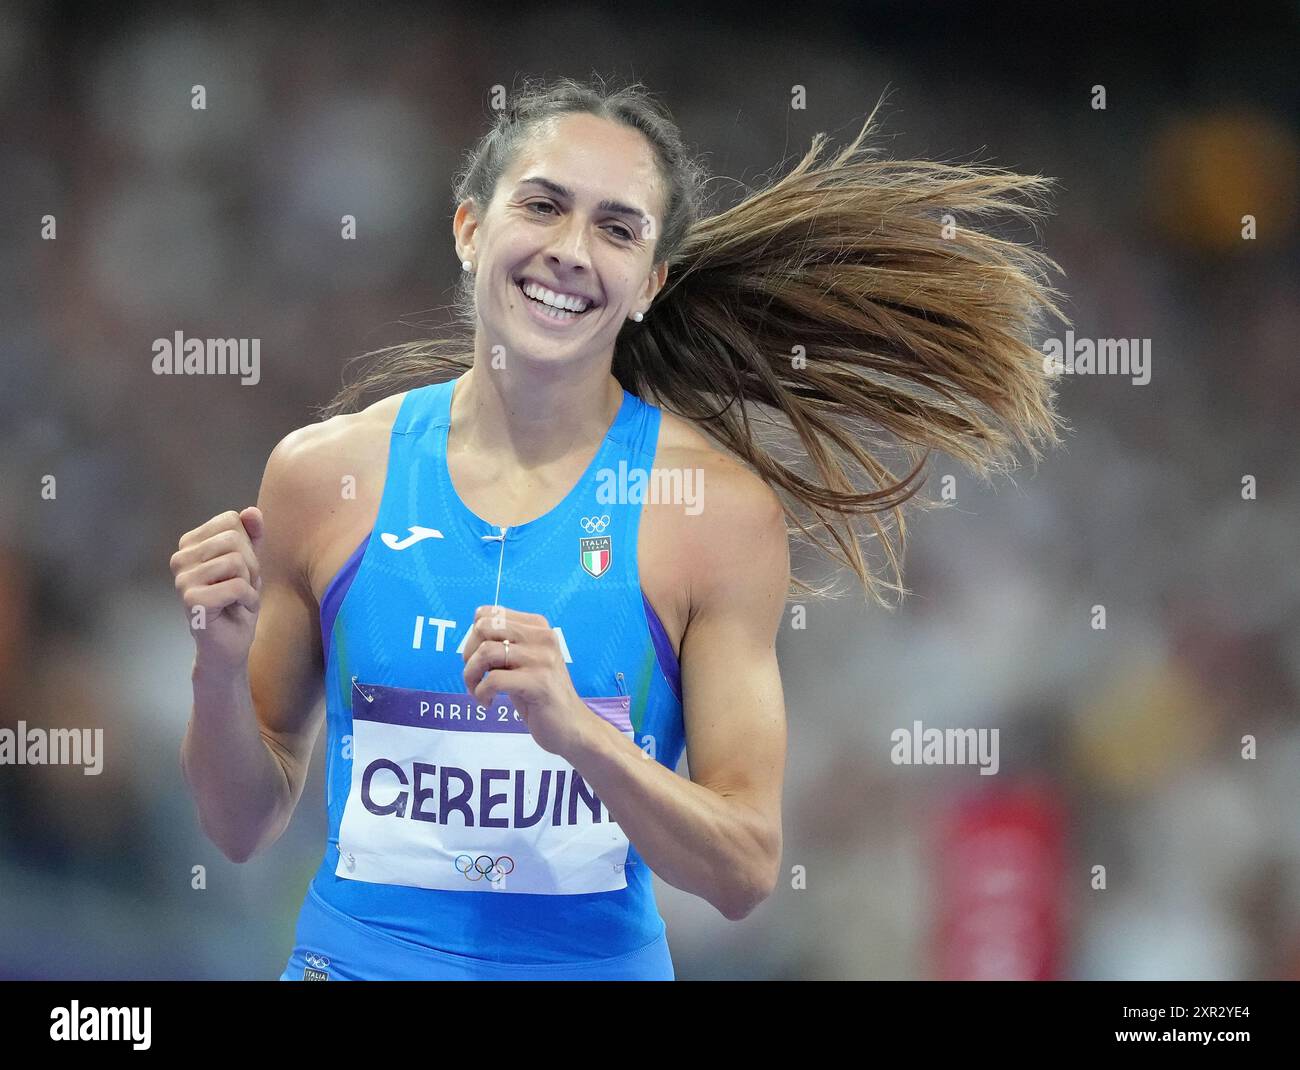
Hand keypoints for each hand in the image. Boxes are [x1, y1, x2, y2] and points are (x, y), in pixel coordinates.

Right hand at [170, 507, 263, 673]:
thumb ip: (252, 536)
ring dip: (249, 584)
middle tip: (241, 588)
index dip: (248, 546)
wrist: (230, 645)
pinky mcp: (191, 600)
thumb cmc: (238, 602)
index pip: (231, 520)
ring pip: (237, 562)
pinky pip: (237, 586)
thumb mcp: (250, 564)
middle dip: (251, 566)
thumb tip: (251, 511)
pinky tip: (237, 610)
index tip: (241, 571)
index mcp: (190, 544)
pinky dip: (249, 600)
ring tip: (237, 599)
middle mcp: (180, 558)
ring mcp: (182, 579)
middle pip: (234, 539)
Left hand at [462, 605, 595, 757]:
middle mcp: (542, 636)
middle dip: (468, 655)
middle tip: (475, 677)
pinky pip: (493, 679)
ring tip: (479, 692)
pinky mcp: (539, 683)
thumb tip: (470, 639)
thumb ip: (504, 645)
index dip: (472, 637)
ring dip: (471, 676)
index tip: (477, 660)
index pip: (488, 613)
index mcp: (538, 626)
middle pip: (484, 628)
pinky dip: (481, 693)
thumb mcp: (523, 662)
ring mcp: (542, 659)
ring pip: (486, 653)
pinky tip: (488, 702)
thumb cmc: (540, 695)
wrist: (571, 726)